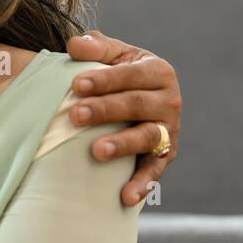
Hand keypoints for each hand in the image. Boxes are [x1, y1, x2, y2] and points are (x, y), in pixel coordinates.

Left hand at [66, 30, 181, 206]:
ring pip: (147, 137)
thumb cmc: (118, 75)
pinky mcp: (164, 157)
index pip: (131, 74)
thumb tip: (74, 45)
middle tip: (76, 115)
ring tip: (96, 151)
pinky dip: (142, 184)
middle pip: (137, 105)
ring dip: (122, 144)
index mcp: (157, 71)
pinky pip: (154, 171)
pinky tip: (125, 197)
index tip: (76, 84)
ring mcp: (168, 130)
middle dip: (106, 110)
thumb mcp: (112, 56)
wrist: (137, 101)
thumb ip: (95, 47)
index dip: (104, 79)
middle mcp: (168, 100)